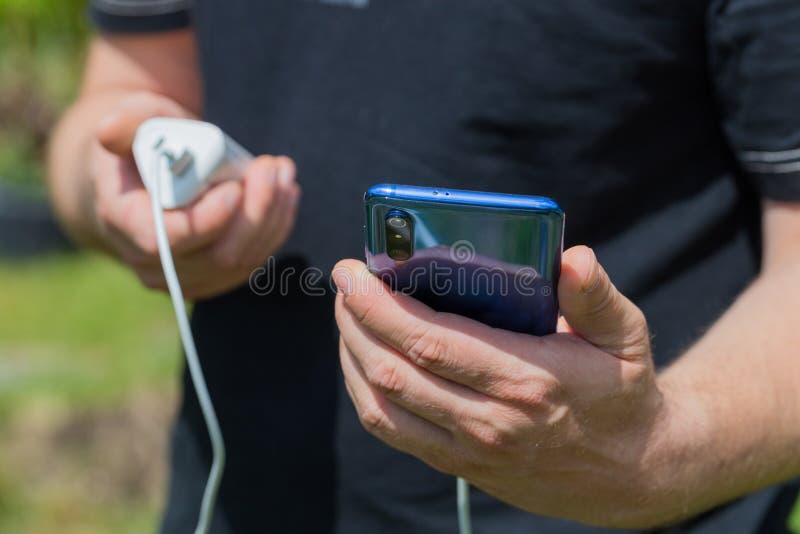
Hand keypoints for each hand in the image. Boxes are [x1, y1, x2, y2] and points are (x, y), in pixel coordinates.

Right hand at [89, 92, 299, 298]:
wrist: (149, 178)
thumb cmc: (144, 144)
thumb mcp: (135, 121)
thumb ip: (127, 123)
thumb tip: (109, 130)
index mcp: (123, 222)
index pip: (165, 240)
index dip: (206, 221)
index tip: (234, 189)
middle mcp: (152, 262)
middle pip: (216, 255)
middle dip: (254, 211)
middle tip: (270, 166)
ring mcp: (187, 276)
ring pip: (243, 260)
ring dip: (272, 214)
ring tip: (281, 172)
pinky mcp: (217, 277)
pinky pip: (255, 260)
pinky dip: (276, 225)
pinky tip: (285, 192)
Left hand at [333, 246, 685, 528]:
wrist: (630, 473)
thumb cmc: (622, 393)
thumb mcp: (626, 337)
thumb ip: (597, 296)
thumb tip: (573, 256)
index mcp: (527, 380)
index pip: (432, 341)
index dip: (380, 306)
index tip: (355, 271)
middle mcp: (490, 421)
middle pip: (394, 370)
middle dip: (355, 320)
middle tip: (343, 282)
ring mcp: (470, 450)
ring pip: (383, 405)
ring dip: (352, 355)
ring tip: (346, 315)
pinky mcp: (460, 466)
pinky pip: (393, 431)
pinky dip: (364, 392)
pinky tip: (362, 359)